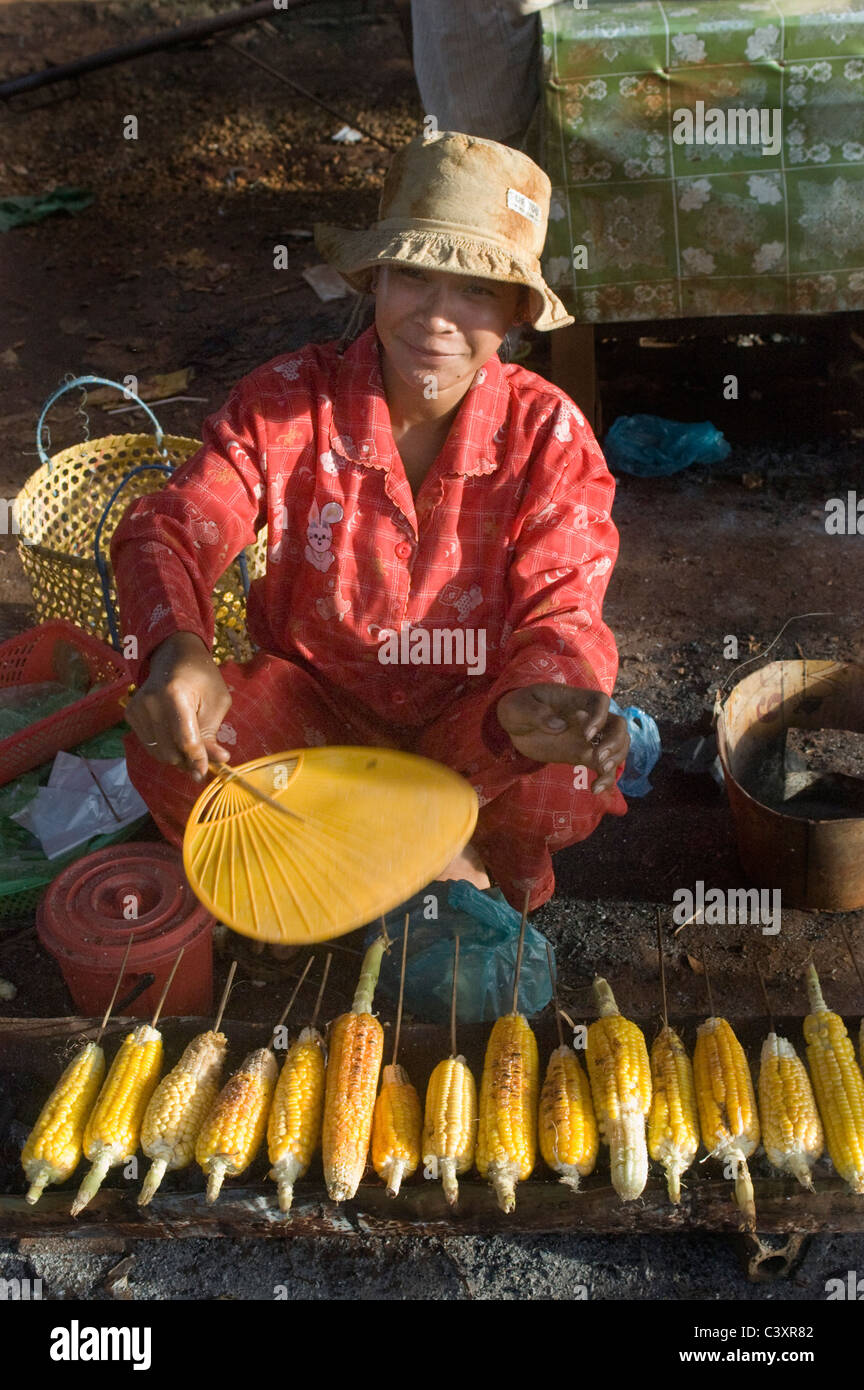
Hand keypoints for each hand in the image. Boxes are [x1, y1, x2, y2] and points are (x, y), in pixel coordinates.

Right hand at [125, 631, 231, 780]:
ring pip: (158, 753)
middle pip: (169, 751)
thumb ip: (212, 733)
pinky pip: (149, 745)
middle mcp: (150, 702)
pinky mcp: (130, 714)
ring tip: (190, 745)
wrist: (174, 657)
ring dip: (176, 756)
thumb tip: (218, 760)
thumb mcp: (217, 702)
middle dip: (187, 760)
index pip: (184, 739)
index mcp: (175, 695)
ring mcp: (136, 708)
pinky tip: (174, 735)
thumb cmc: (202, 678)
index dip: (196, 760)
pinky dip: (164, 747)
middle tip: (202, 757)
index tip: (205, 773)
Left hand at [496, 683, 628, 793]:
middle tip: (598, 757)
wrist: (515, 727)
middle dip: (615, 741)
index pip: (600, 701)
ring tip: (601, 770)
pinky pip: (604, 766)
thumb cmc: (517, 708)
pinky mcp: (584, 755)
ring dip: (616, 758)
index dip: (600, 716)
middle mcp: (588, 717)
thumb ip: (536, 713)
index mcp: (574, 699)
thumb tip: (559, 725)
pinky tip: (595, 789)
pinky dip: (606, 778)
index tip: (587, 734)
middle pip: (618, 724)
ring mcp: (589, 737)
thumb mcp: (518, 707)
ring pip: (619, 744)